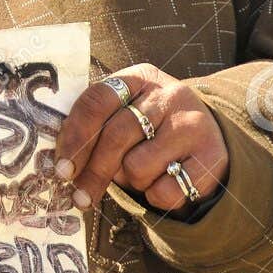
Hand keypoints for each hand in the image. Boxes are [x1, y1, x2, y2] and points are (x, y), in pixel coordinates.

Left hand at [53, 63, 228, 216]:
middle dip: (92, 172)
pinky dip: (156, 196)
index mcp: (140, 77)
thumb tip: (60, 163)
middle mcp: (170, 94)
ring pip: (138, 166)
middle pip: (116, 136)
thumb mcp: (126, 112)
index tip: (62, 168)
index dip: (75, 136)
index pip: (97, 100)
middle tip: (79, 196)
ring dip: (131, 181)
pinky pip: (166, 190)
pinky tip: (164, 182)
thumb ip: (95, 126)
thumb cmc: (151, 128)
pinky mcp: (212, 157)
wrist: (208, 137)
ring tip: (141, 172)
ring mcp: (194, 124)